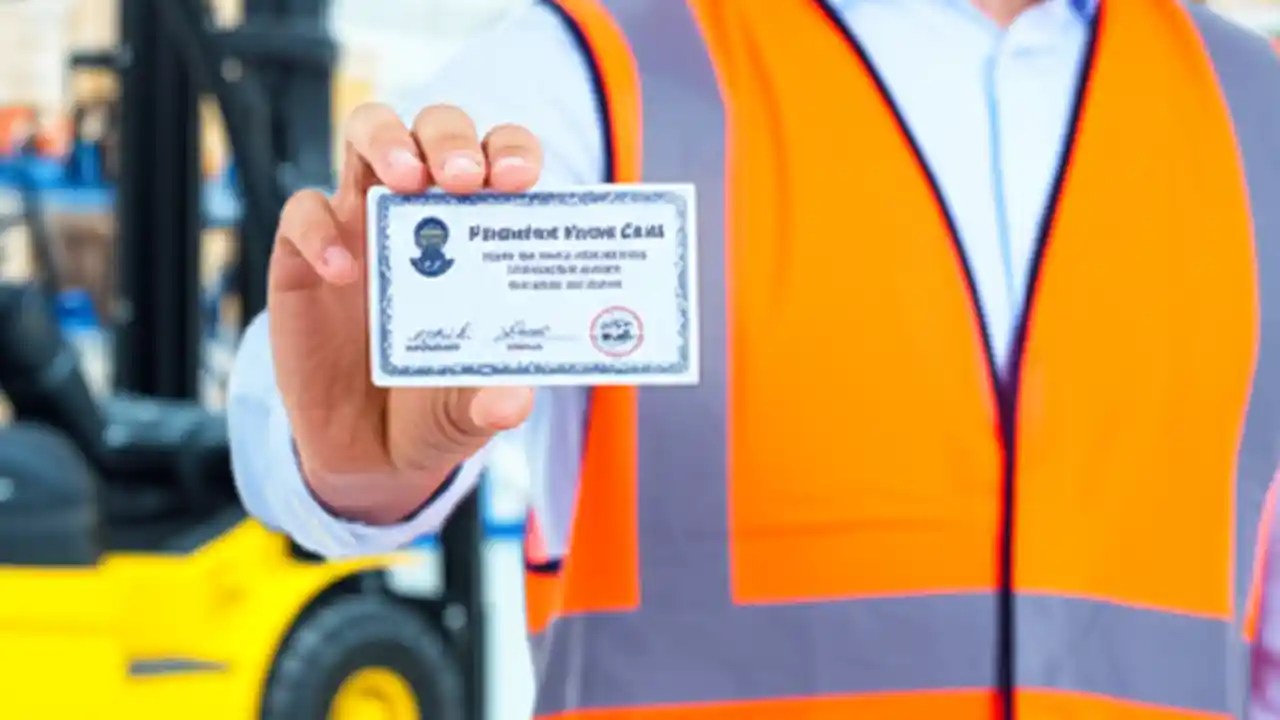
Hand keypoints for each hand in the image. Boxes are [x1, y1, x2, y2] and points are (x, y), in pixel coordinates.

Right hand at [268, 103, 540, 523]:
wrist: (368, 455)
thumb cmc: (436, 408)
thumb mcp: (470, 412)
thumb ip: (490, 404)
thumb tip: (513, 401)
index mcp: (479, 232)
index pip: (500, 159)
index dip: (511, 151)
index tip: (517, 179)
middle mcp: (421, 213)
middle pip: (433, 129)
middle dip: (449, 138)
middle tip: (462, 177)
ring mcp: (360, 226)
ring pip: (366, 137)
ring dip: (386, 142)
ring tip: (405, 180)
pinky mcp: (302, 256)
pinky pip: (303, 214)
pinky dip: (320, 231)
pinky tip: (343, 271)